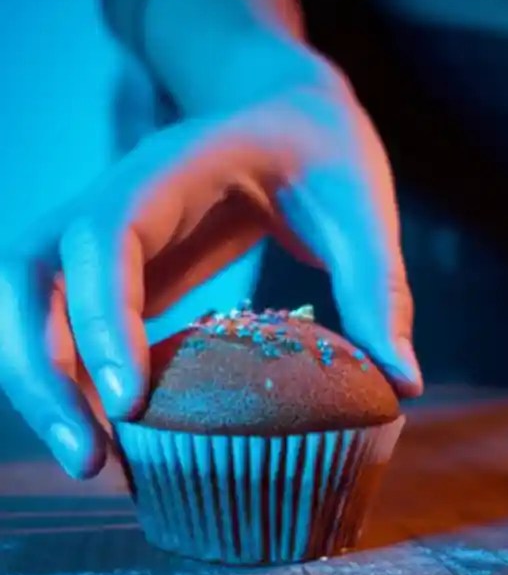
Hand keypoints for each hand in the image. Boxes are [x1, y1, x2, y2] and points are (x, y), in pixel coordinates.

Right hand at [0, 64, 421, 478]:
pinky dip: (77, 377)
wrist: (292, 109)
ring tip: (95, 465)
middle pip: (28, 274)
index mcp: (173, 166)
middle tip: (90, 460)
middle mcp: (117, 195)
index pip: (105, 233)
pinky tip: (120, 436)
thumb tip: (403, 384)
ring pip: (28, 302)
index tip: (131, 402)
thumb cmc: (327, 149)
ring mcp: (107, 232)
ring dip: (44, 382)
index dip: (103, 318)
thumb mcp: (365, 205)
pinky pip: (68, 322)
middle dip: (41, 369)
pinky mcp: (119, 269)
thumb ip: (380, 288)